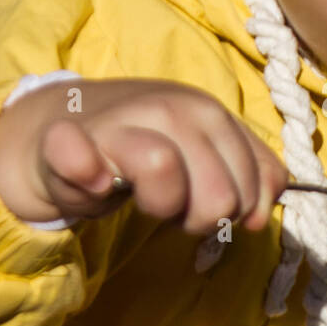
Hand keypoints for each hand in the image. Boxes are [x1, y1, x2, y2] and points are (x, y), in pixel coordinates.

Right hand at [0, 77, 288, 233]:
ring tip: (145, 197)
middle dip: (202, 217)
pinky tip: (96, 180)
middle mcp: (170, 108)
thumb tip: (261, 215)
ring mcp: (119, 121)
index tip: (216, 204)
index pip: (257, 182)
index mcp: (210, 112)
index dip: (243, 209)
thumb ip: (251, 175)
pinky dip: (88, 173)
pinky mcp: (65, 141)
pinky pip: (80, 159)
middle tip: (174, 204)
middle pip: (219, 194)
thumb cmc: (148, 146)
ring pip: (164, 173)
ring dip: (161, 207)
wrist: (68, 125)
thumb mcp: (209, 153)